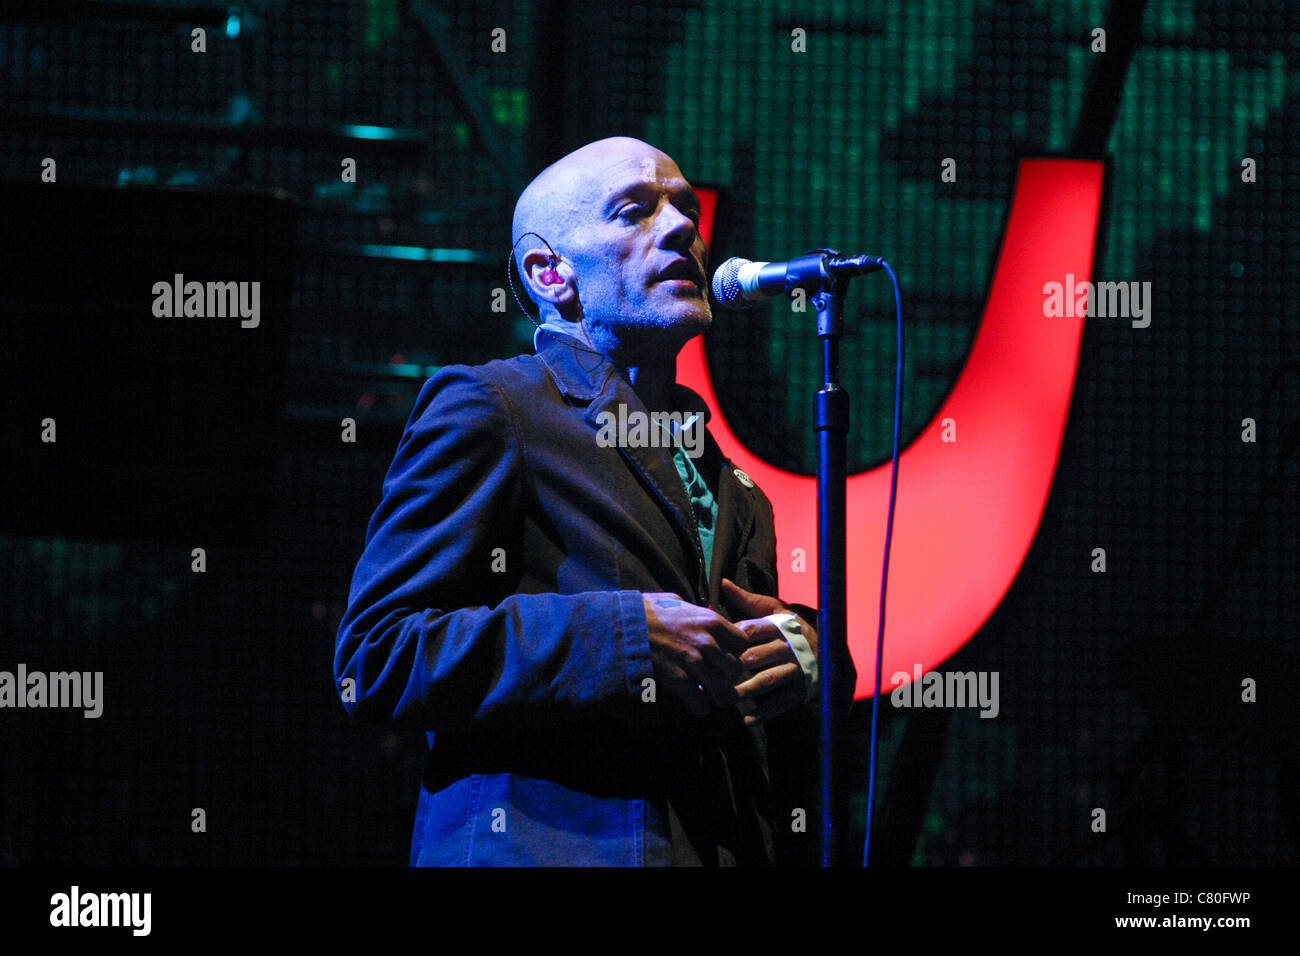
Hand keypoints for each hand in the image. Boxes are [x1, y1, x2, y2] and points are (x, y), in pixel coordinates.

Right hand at [643, 593, 750, 717]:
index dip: (735, 651)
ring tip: (706, 693)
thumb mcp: (675, 600)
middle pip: (735, 668)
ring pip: (721, 688)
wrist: (621, 625)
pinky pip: (701, 702)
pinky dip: (700, 707)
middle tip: (717, 678)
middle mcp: (707, 642)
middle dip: (727, 675)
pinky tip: (695, 705)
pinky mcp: (678, 680)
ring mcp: (693, 662)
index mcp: (710, 621)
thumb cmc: (646, 610)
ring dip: (714, 693)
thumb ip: (694, 609)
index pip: (742, 642)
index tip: (725, 655)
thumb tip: (699, 611)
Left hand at [720, 578, 817, 725]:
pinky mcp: (801, 690)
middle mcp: (788, 647)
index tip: (709, 649)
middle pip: (755, 657)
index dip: (730, 640)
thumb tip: (723, 583)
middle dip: (732, 668)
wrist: (829, 651)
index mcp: (778, 626)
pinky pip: (781, 703)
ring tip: (723, 700)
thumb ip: (747, 600)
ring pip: (767, 680)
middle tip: (709, 677)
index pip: (750, 631)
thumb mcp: (774, 610)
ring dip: (744, 691)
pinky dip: (765, 712)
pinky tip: (747, 719)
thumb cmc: (790, 628)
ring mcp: (795, 670)